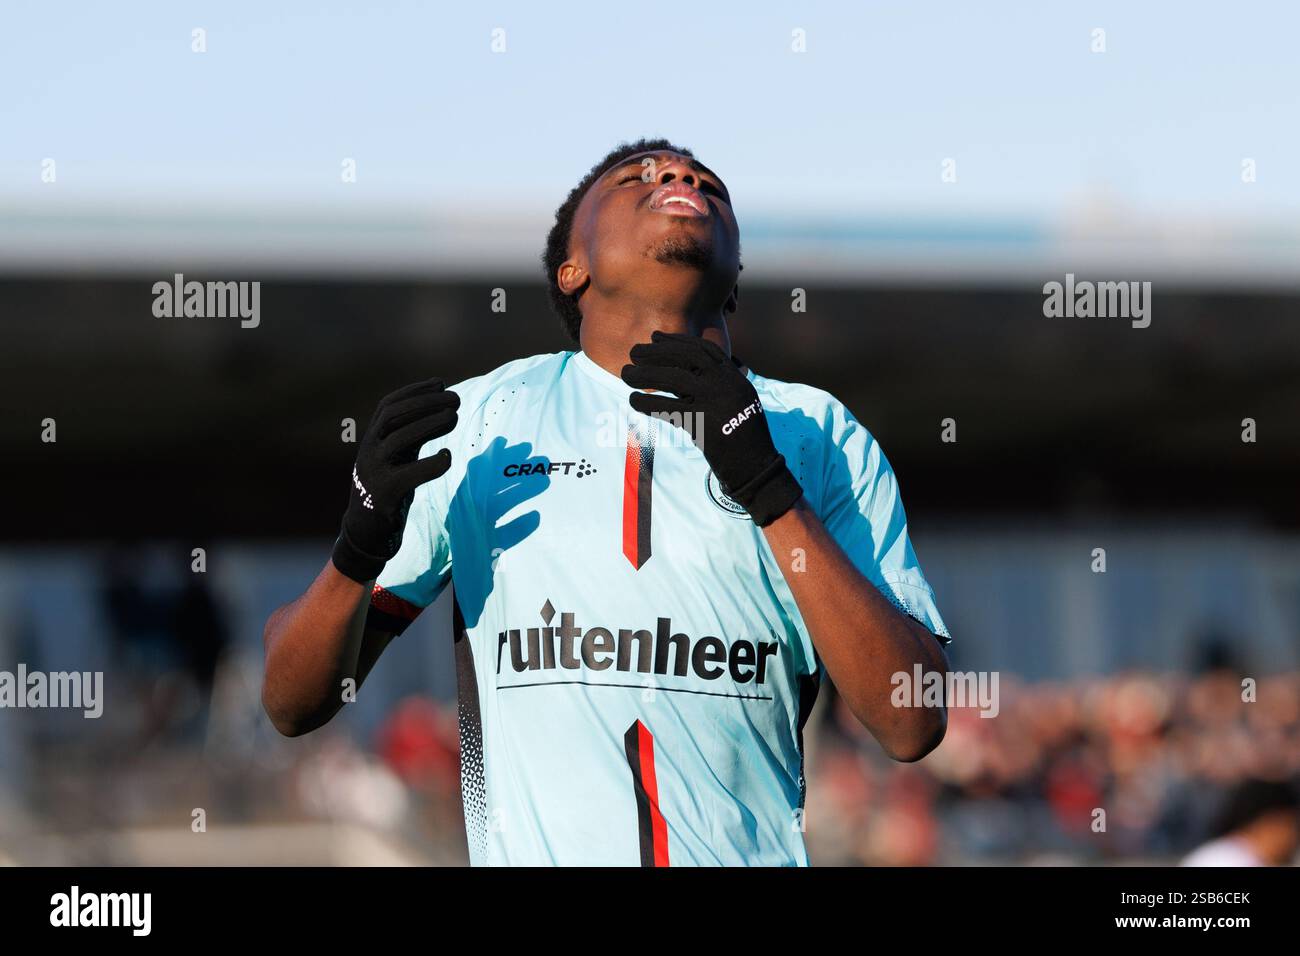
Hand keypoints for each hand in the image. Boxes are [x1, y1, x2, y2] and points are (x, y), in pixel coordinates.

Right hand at [331, 378, 459, 581]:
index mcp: (371, 440)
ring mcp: (373, 472)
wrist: (365, 532)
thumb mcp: (398, 457)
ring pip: (399, 439)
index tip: (440, 382)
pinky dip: (431, 464)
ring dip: (429, 423)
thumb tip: (442, 407)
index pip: (388, 405)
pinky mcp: (384, 494)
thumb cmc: (389, 490)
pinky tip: (446, 456)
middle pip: (392, 416)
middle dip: (425, 402)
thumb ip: (414, 434)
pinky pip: (410, 474)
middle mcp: (368, 451)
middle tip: (455, 398)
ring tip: (455, 416)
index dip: (414, 391)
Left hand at [620, 331, 801, 525]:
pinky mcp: (701, 423)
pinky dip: (647, 403)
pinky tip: (633, 401)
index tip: (656, 337)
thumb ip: (720, 385)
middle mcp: (725, 383)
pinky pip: (666, 408)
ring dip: (644, 374)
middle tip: (633, 351)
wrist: (756, 467)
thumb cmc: (744, 437)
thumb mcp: (741, 401)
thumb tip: (689, 373)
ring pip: (672, 378)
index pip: (702, 349)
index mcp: (734, 376)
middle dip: (656, 352)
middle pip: (684, 357)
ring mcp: (714, 401)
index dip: (676, 341)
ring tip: (625, 374)